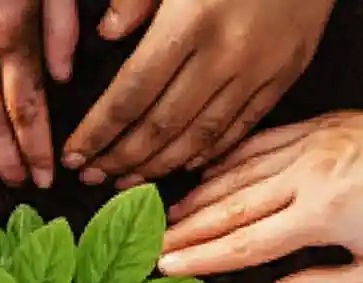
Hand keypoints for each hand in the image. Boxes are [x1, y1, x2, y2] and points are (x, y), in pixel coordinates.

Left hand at [63, 0, 333, 186]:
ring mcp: (260, 69)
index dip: (100, 130)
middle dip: (122, 158)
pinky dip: (208, 152)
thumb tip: (107, 33)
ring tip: (128, 182)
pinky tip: (182, 166)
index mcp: (191, 21)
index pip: (132, 93)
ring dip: (160, 165)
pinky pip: (241, 127)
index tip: (75, 154)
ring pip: (200, 135)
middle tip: (92, 178)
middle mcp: (225, 54)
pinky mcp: (286, 74)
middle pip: (162, 124)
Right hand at [160, 110, 362, 282]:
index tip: (167, 266)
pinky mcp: (320, 125)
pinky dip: (230, 159)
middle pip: (230, 205)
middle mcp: (309, 174)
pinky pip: (261, 142)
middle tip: (152, 243)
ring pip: (239, 171)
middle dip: (187, 228)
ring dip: (200, 194)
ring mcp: (312, 143)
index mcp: (323, 215)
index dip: (202, 258)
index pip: (244, 242)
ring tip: (168, 214)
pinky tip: (208, 173)